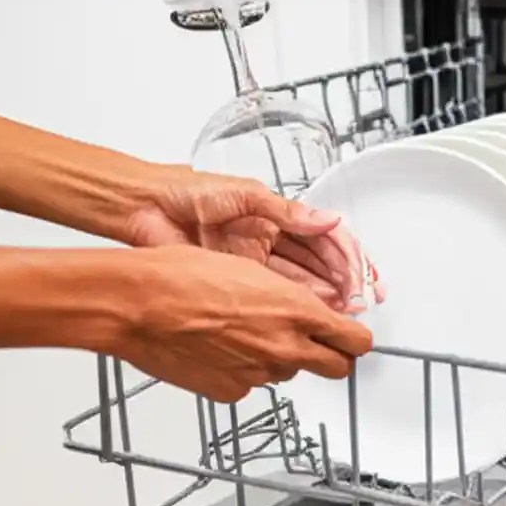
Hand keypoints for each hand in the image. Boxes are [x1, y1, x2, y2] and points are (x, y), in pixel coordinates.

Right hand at [116, 245, 372, 401]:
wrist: (140, 303)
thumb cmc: (184, 276)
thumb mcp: (252, 271)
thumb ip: (287, 299)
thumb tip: (302, 311)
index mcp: (297, 311)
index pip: (355, 340)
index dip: (355, 339)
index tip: (352, 337)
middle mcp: (285, 346)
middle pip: (338, 368)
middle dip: (333, 357)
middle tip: (319, 345)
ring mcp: (260, 373)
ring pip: (289, 372)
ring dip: (280, 358)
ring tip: (245, 334)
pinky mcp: (232, 391)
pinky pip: (251, 384)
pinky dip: (243, 371)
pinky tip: (219, 349)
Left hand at [124, 165, 383, 312]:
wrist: (144, 208)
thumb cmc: (186, 191)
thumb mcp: (244, 194)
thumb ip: (287, 211)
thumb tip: (326, 219)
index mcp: (276, 216)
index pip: (324, 238)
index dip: (347, 255)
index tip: (362, 273)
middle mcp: (270, 241)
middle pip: (318, 264)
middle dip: (343, 281)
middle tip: (358, 299)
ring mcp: (254, 263)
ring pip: (300, 283)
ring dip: (324, 297)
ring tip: (341, 309)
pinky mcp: (237, 282)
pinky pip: (273, 296)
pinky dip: (295, 306)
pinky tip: (310, 314)